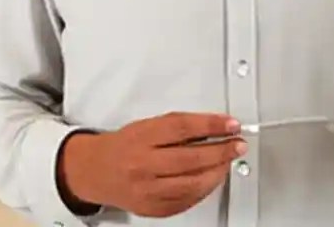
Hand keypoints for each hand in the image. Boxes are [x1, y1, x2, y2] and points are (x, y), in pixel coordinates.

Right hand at [57, 112, 245, 217]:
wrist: (96, 172)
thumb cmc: (122, 147)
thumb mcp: (145, 126)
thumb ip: (177, 127)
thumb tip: (213, 127)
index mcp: (140, 138)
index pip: (182, 128)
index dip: (211, 125)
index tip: (230, 124)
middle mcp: (143, 165)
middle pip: (191, 158)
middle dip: (221, 151)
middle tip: (237, 144)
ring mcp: (149, 190)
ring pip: (194, 183)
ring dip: (217, 172)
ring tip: (227, 161)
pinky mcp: (154, 208)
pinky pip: (188, 200)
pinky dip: (204, 188)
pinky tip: (211, 178)